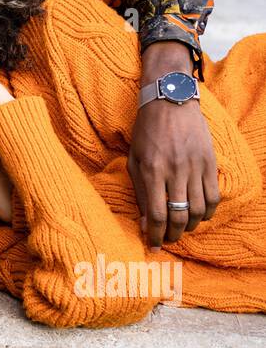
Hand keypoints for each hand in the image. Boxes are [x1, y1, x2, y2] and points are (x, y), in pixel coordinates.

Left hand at [128, 44, 219, 249]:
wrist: (170, 101)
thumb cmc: (146, 131)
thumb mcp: (134, 159)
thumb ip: (139, 191)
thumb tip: (144, 222)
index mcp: (152, 170)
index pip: (156, 214)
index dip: (155, 235)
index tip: (153, 246)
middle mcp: (175, 171)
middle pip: (179, 217)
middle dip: (173, 235)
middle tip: (168, 239)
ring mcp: (195, 167)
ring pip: (199, 210)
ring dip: (191, 226)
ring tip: (183, 228)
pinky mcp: (210, 162)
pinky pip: (214, 196)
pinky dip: (208, 212)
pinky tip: (200, 215)